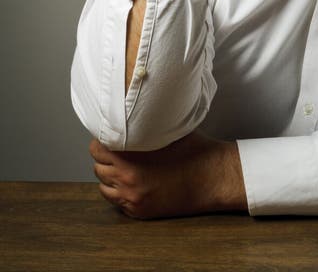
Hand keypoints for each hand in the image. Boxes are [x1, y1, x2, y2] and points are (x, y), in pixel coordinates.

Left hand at [90, 131, 247, 218]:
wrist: (211, 177)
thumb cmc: (192, 150)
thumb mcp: (167, 130)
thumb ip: (144, 126)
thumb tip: (131, 114)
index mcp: (130, 157)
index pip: (96, 148)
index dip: (102, 140)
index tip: (109, 136)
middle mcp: (126, 180)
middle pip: (98, 167)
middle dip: (105, 158)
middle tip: (117, 150)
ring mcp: (132, 198)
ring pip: (104, 186)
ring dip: (110, 176)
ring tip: (124, 166)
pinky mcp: (139, 211)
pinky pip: (117, 202)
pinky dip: (120, 191)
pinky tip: (134, 181)